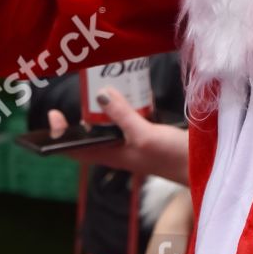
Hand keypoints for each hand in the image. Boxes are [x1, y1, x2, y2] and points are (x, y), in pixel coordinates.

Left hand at [46, 87, 189, 181]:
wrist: (199, 166)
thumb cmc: (170, 156)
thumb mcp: (143, 134)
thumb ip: (122, 115)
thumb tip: (101, 94)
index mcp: (111, 155)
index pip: (76, 148)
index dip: (60, 136)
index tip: (53, 114)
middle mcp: (117, 150)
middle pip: (92, 133)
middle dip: (86, 114)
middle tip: (87, 90)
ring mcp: (132, 143)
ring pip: (110, 126)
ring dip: (106, 109)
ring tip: (107, 87)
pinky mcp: (146, 136)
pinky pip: (129, 120)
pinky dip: (126, 107)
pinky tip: (134, 94)